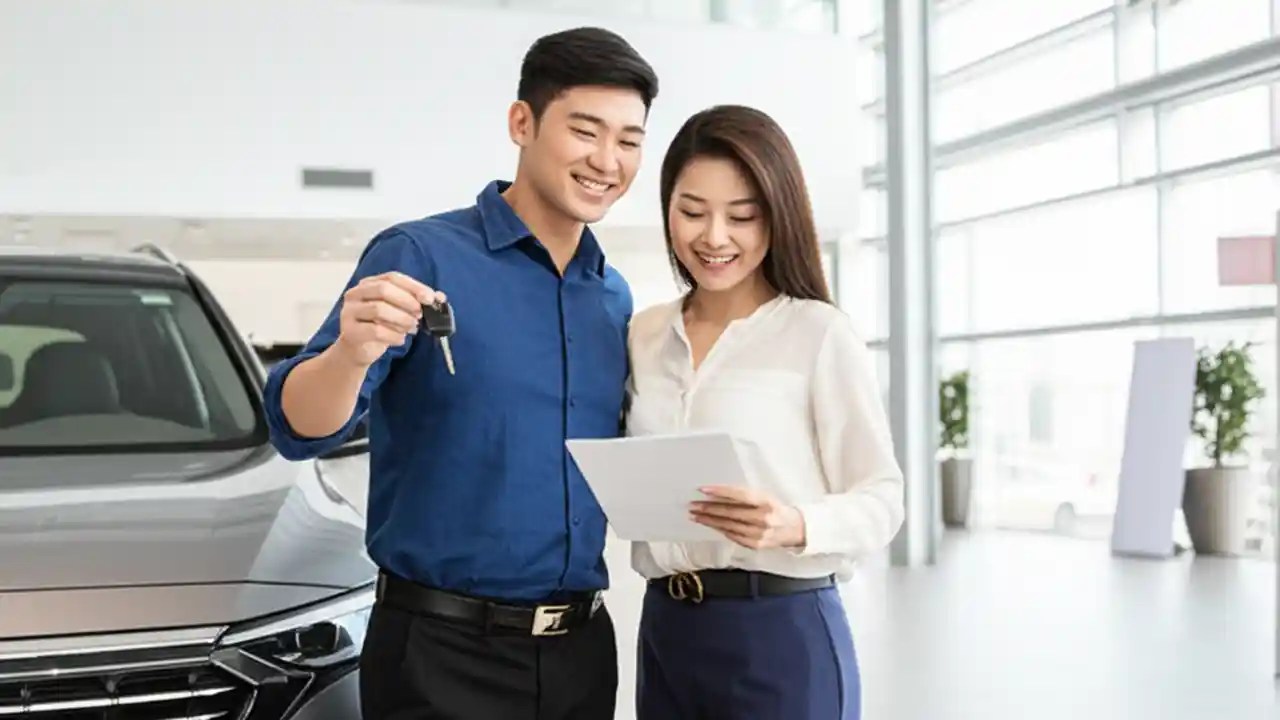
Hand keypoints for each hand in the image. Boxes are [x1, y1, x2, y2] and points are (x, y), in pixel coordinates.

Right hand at [334, 271, 444, 367]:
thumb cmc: (379, 328)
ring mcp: (349, 312)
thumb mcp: (399, 312)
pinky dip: (394, 336)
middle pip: (384, 290)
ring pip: (379, 309)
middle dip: (407, 302)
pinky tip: (400, 340)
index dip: (413, 286)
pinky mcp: (350, 332)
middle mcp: (355, 294)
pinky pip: (376, 331)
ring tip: (411, 328)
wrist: (357, 351)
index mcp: (368, 284)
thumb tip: (440, 297)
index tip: (430, 298)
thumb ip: (417, 302)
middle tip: (419, 315)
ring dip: (402, 319)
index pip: (392, 277)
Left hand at [689, 486, 805, 549]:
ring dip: (709, 521)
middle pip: (730, 513)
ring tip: (695, 515)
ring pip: (728, 526)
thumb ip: (745, 495)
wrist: (795, 528)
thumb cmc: (775, 508)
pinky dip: (720, 529)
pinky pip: (732, 536)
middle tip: (692, 505)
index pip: (739, 495)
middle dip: (708, 509)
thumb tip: (718, 493)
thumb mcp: (765, 496)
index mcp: (766, 501)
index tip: (703, 490)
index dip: (720, 492)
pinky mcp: (755, 544)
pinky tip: (709, 525)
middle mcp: (763, 518)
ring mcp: (759, 533)